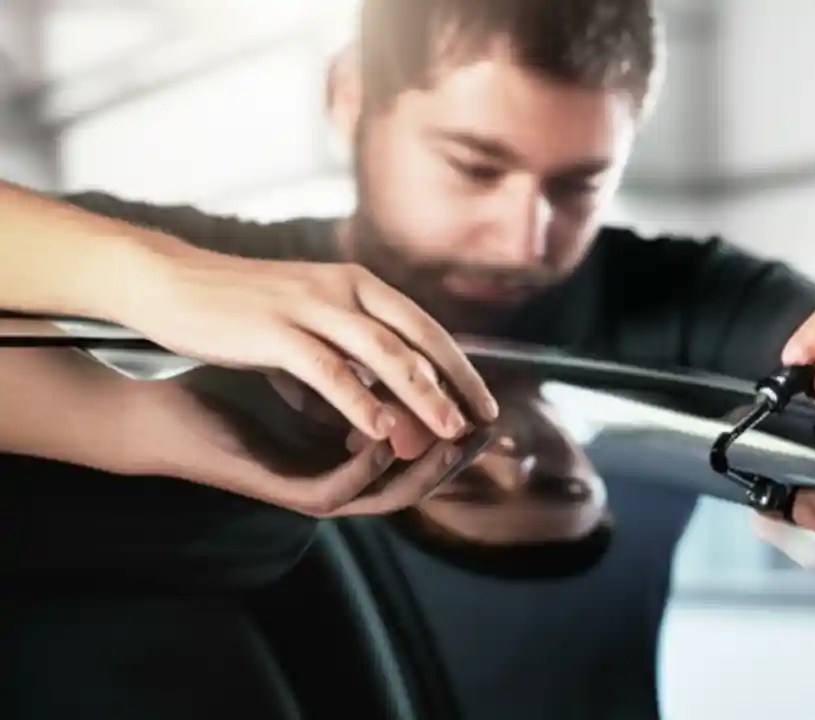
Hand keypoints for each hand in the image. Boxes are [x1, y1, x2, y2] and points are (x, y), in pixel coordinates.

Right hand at [122, 248, 497, 441]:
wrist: (171, 283)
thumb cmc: (243, 308)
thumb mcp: (309, 321)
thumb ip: (349, 354)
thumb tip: (384, 400)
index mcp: (357, 282)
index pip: (425, 327)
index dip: (460, 366)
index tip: (486, 401)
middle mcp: (344, 287)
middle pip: (417, 339)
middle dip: (456, 383)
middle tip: (484, 421)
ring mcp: (311, 305)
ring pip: (384, 354)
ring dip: (422, 395)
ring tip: (448, 431)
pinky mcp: (276, 330)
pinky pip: (330, 370)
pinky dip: (361, 400)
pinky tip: (382, 431)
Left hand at [147, 367, 462, 517]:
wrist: (161, 406)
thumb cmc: (234, 380)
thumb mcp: (302, 364)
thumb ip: (346, 362)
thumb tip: (387, 331)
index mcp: (348, 447)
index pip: (419, 440)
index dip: (454, 419)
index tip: (485, 395)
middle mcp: (338, 473)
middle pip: (415, 471)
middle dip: (455, 448)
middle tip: (487, 423)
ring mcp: (312, 486)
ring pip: (385, 490)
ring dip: (423, 465)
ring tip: (454, 435)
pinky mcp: (281, 491)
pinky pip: (337, 487)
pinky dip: (366, 466)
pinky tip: (389, 439)